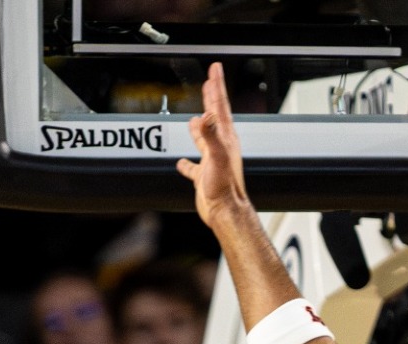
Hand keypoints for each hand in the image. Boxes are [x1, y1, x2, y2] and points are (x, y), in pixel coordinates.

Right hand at [175, 63, 250, 231]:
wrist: (224, 211)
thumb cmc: (224, 187)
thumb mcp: (217, 156)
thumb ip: (211, 134)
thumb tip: (207, 115)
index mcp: (225, 138)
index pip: (220, 105)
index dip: (216, 86)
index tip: (215, 69)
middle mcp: (221, 147)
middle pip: (215, 115)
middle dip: (212, 96)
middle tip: (210, 79)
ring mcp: (213, 161)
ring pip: (205, 137)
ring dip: (200, 125)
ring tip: (196, 115)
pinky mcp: (205, 176)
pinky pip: (194, 166)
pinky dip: (187, 162)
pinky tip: (182, 162)